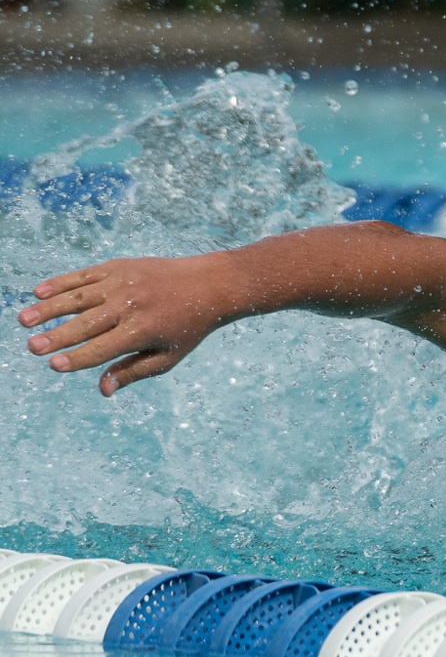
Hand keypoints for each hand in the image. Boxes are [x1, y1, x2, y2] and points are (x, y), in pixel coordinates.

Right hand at [17, 254, 242, 394]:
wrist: (209, 284)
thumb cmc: (188, 327)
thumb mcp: (168, 356)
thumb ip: (133, 371)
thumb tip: (103, 389)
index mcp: (142, 330)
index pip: (102, 348)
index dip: (77, 358)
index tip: (53, 365)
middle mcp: (130, 305)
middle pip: (86, 324)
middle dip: (56, 336)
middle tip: (30, 346)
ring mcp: (123, 283)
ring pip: (79, 297)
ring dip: (49, 308)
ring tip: (24, 320)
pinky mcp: (120, 266)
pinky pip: (85, 275)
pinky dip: (62, 283)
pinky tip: (39, 292)